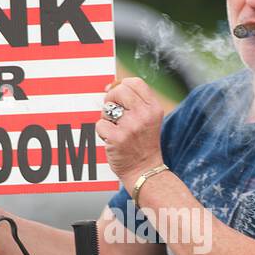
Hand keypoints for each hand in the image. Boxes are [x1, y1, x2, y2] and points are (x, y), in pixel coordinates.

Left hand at [94, 76, 164, 190]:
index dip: (123, 86)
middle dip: (111, 99)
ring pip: (107, 108)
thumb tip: (110, 86)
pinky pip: (100, 124)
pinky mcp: (117, 138)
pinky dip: (102, 132)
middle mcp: (144, 115)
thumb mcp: (148, 119)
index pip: (135, 82)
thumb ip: (134, 101)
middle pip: (119, 90)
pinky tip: (112, 140)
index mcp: (154, 108)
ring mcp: (130, 127)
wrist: (145, 171)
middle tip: (115, 113)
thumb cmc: (143, 143)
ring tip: (117, 129)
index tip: (120, 97)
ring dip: (107, 117)